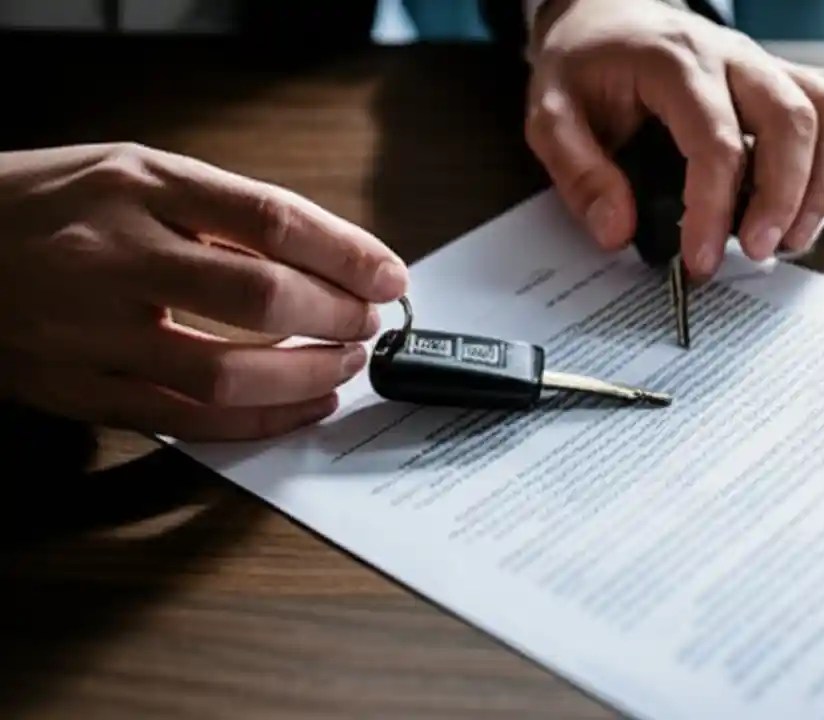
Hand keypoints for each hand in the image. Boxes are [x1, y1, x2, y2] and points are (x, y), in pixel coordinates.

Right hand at [0, 143, 407, 439]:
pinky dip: (259, 421)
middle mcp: (113, 254)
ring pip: (225, 372)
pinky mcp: (78, 390)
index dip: (346, 252)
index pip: (270, 218)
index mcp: (136, 185)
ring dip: (307, 375)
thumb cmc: (46, 206)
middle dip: (336, 313)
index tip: (388, 274)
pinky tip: (301, 408)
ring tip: (344, 363)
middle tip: (368, 321)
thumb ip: (220, 212)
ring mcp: (90, 330)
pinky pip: (186, 420)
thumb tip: (326, 257)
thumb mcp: (130, 173)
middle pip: (258, 294)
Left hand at [524, 0, 823, 279]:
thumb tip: (618, 232)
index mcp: (673, 64)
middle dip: (784, 197)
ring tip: (793, 238)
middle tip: (758, 252)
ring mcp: (764, 64)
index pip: (714, 140)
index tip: (700, 260)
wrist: (603, 17)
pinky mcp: (782, 77)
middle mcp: (731, 57)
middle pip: (790, 119)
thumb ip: (580, 175)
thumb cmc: (584, 67)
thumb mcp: (550, 115)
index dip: (714, 209)